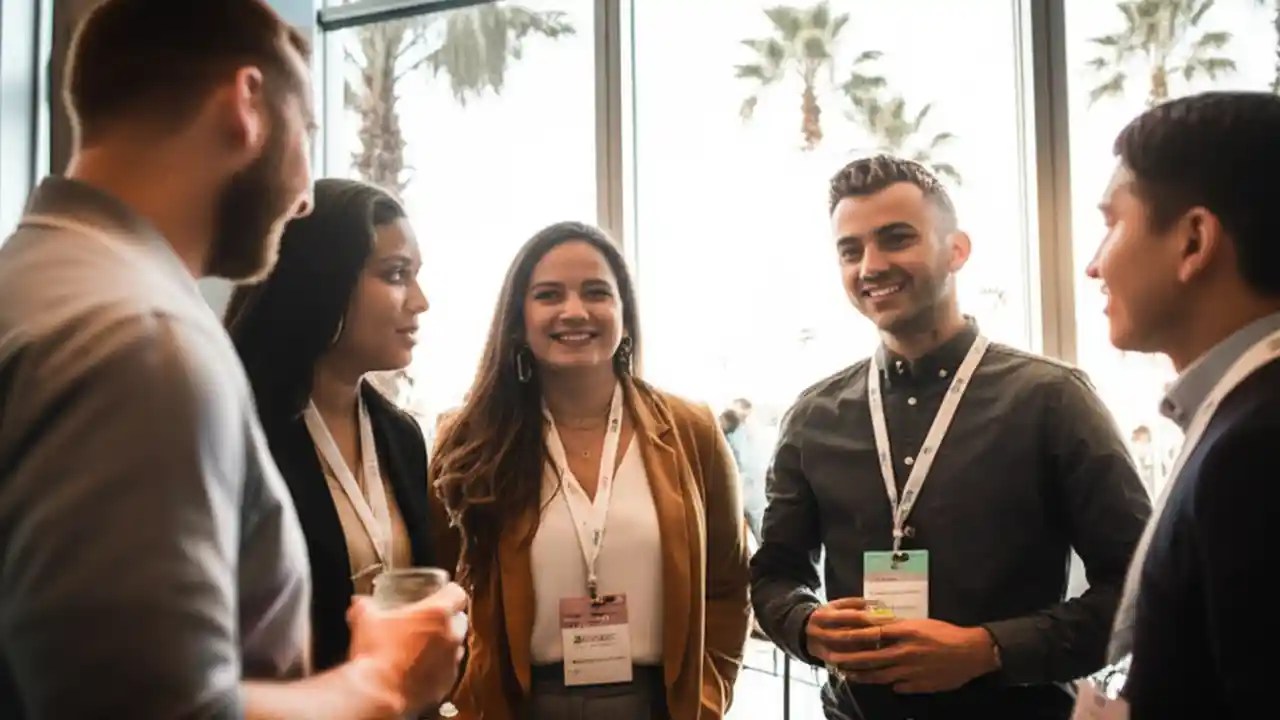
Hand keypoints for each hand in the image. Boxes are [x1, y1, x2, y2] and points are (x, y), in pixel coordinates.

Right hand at [346, 583, 468, 716]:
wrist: (378, 692)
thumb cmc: (376, 654)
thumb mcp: (365, 619)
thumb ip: (365, 606)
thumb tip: (360, 603)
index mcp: (437, 613)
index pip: (458, 594)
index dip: (449, 592)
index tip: (440, 594)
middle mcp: (451, 635)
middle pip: (459, 619)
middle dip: (447, 619)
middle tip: (427, 622)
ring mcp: (451, 660)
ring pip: (456, 646)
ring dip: (443, 644)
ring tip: (421, 646)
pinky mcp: (447, 682)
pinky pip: (448, 670)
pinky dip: (437, 667)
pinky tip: (419, 668)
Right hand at [804, 597, 891, 663]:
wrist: (803, 633)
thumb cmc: (828, 616)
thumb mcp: (836, 605)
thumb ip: (855, 604)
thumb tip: (878, 605)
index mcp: (823, 616)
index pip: (850, 617)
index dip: (870, 618)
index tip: (887, 618)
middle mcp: (820, 633)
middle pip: (849, 635)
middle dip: (871, 635)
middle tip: (889, 635)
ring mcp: (822, 649)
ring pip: (848, 652)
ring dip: (868, 651)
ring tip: (886, 648)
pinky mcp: (827, 663)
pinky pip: (846, 665)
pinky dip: (861, 663)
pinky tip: (875, 661)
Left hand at [828, 618, 999, 694]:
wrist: (971, 653)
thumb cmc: (947, 634)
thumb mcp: (921, 624)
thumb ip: (900, 628)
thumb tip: (880, 628)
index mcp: (906, 632)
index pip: (873, 634)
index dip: (854, 638)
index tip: (840, 638)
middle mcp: (905, 652)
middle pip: (871, 658)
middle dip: (850, 660)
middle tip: (834, 661)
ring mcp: (911, 671)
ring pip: (880, 675)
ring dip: (863, 675)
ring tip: (849, 675)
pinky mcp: (918, 685)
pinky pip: (898, 686)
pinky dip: (888, 684)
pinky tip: (881, 683)